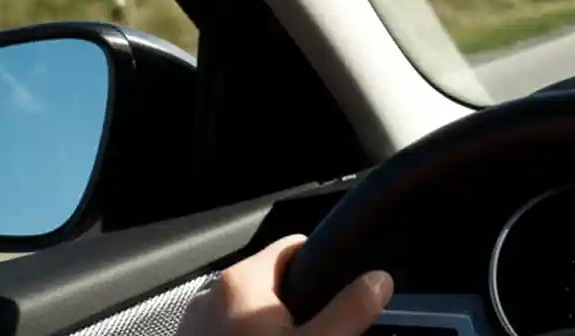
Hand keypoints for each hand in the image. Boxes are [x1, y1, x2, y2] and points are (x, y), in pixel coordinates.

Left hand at [177, 235, 394, 335]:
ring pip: (251, 313)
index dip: (323, 266)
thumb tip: (379, 281)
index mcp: (242, 281)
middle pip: (274, 284)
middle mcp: (212, 294)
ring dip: (274, 330)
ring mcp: (195, 325)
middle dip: (301, 306)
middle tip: (319, 334)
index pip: (294, 248)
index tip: (341, 292)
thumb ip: (349, 312)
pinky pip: (231, 335)